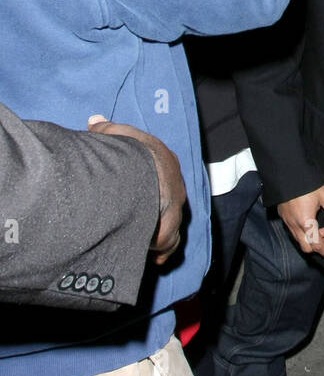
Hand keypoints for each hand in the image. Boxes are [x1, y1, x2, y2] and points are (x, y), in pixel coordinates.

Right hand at [87, 115, 185, 264]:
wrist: (140, 174)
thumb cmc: (129, 151)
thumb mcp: (115, 135)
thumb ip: (106, 130)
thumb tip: (95, 121)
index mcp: (165, 161)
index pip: (162, 174)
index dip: (152, 185)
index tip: (144, 195)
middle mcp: (175, 186)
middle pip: (168, 203)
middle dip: (158, 213)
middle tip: (145, 224)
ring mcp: (175, 209)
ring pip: (170, 226)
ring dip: (159, 234)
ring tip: (147, 243)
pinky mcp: (169, 228)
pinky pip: (168, 241)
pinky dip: (160, 247)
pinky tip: (154, 254)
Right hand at [278, 186, 323, 262]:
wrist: (287, 171)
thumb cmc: (307, 182)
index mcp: (306, 222)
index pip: (317, 245)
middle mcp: (294, 225)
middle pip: (306, 247)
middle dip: (319, 248)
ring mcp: (287, 221)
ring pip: (299, 240)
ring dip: (312, 240)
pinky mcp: (283, 215)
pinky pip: (294, 232)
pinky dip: (304, 233)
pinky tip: (313, 223)